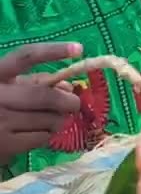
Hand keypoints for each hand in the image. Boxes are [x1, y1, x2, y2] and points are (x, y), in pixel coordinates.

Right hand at [0, 43, 83, 163]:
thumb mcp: (8, 87)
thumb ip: (34, 82)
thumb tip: (69, 87)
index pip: (25, 57)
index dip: (53, 51)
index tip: (78, 49)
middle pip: (44, 96)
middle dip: (67, 101)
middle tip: (74, 104)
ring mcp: (0, 121)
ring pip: (48, 119)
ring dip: (58, 120)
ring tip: (52, 120)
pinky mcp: (5, 144)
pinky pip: (41, 137)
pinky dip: (46, 134)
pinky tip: (38, 133)